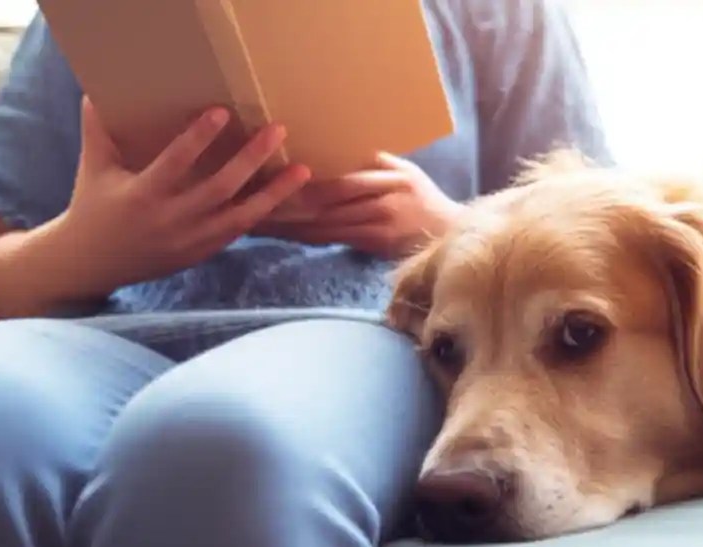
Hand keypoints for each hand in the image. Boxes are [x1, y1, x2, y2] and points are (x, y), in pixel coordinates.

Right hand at [46, 97, 311, 299]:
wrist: (92, 264)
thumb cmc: (93, 206)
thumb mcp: (94, 167)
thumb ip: (99, 129)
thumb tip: (97, 89)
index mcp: (142, 195)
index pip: (175, 163)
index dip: (199, 138)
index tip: (222, 112)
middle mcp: (170, 220)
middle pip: (220, 188)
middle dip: (251, 159)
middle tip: (277, 130)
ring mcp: (190, 240)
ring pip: (240, 216)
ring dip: (274, 193)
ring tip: (302, 170)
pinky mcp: (202, 252)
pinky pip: (239, 231)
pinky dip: (263, 213)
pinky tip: (285, 194)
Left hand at [254, 152, 463, 257]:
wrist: (452, 234)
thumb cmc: (424, 198)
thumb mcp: (405, 170)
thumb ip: (373, 161)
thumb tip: (331, 145)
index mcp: (390, 176)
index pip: (337, 178)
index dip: (302, 179)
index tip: (269, 172)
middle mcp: (384, 201)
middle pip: (325, 202)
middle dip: (286, 201)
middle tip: (250, 196)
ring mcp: (378, 225)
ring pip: (324, 223)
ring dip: (288, 222)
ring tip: (257, 216)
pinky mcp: (375, 244)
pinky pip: (333, 238)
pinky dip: (307, 235)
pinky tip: (284, 233)